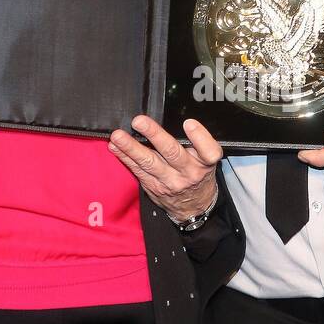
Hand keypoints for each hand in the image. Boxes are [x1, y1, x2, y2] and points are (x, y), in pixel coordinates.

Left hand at [108, 115, 222, 220]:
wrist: (193, 206)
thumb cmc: (198, 173)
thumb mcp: (206, 159)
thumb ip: (196, 143)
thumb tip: (169, 117)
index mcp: (205, 163)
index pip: (208, 151)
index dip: (199, 137)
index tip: (188, 123)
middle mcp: (188, 173)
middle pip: (172, 153)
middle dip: (154, 135)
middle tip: (139, 121)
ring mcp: (169, 182)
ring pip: (149, 162)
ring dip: (131, 148)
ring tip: (118, 136)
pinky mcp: (153, 187)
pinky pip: (137, 170)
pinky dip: (125, 157)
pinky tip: (115, 147)